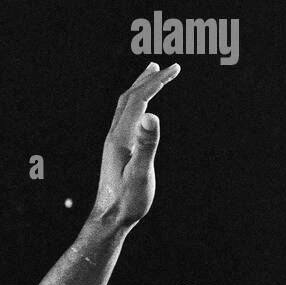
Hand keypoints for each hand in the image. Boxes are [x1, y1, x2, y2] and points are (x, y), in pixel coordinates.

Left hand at [90, 62, 179, 226]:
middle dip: (149, 79)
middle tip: (169, 66)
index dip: (156, 82)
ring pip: (126, 107)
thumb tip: (152, 115)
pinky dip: (138, 105)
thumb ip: (147, 145)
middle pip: (129, 98)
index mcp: (120, 137)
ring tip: (153, 74)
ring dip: (140, 88)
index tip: (175, 68)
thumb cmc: (127, 200)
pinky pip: (128, 118)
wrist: (109, 218)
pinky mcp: (118, 150)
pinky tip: (145, 110)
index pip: (138, 100)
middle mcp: (114, 135)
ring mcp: (115, 142)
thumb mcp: (140, 174)